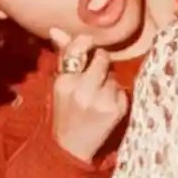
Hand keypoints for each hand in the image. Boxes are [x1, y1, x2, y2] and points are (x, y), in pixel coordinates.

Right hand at [48, 27, 128, 162]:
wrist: (71, 147)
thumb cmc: (66, 111)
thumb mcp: (60, 85)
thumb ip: (63, 56)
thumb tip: (56, 29)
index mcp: (65, 82)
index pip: (79, 49)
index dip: (86, 44)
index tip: (88, 44)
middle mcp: (82, 90)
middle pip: (102, 58)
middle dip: (101, 62)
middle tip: (96, 75)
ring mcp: (101, 100)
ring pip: (113, 75)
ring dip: (109, 81)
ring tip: (98, 96)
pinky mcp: (116, 110)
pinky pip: (122, 90)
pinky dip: (116, 95)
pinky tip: (106, 106)